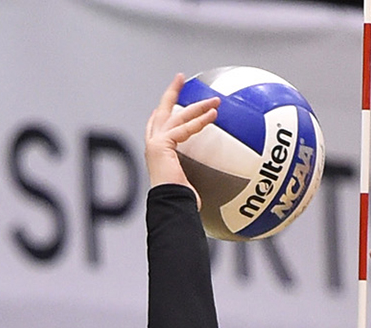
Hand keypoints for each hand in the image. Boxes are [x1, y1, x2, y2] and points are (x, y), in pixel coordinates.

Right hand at [144, 75, 218, 197]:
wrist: (169, 207)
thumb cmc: (180, 204)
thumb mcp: (191, 187)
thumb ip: (198, 178)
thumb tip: (217, 186)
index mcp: (157, 154)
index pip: (157, 127)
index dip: (162, 112)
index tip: (169, 103)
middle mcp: (152, 145)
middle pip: (161, 111)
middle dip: (171, 93)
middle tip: (180, 78)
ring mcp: (154, 143)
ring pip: (176, 116)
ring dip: (197, 106)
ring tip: (215, 100)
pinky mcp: (160, 145)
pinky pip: (184, 128)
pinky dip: (200, 121)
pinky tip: (214, 115)